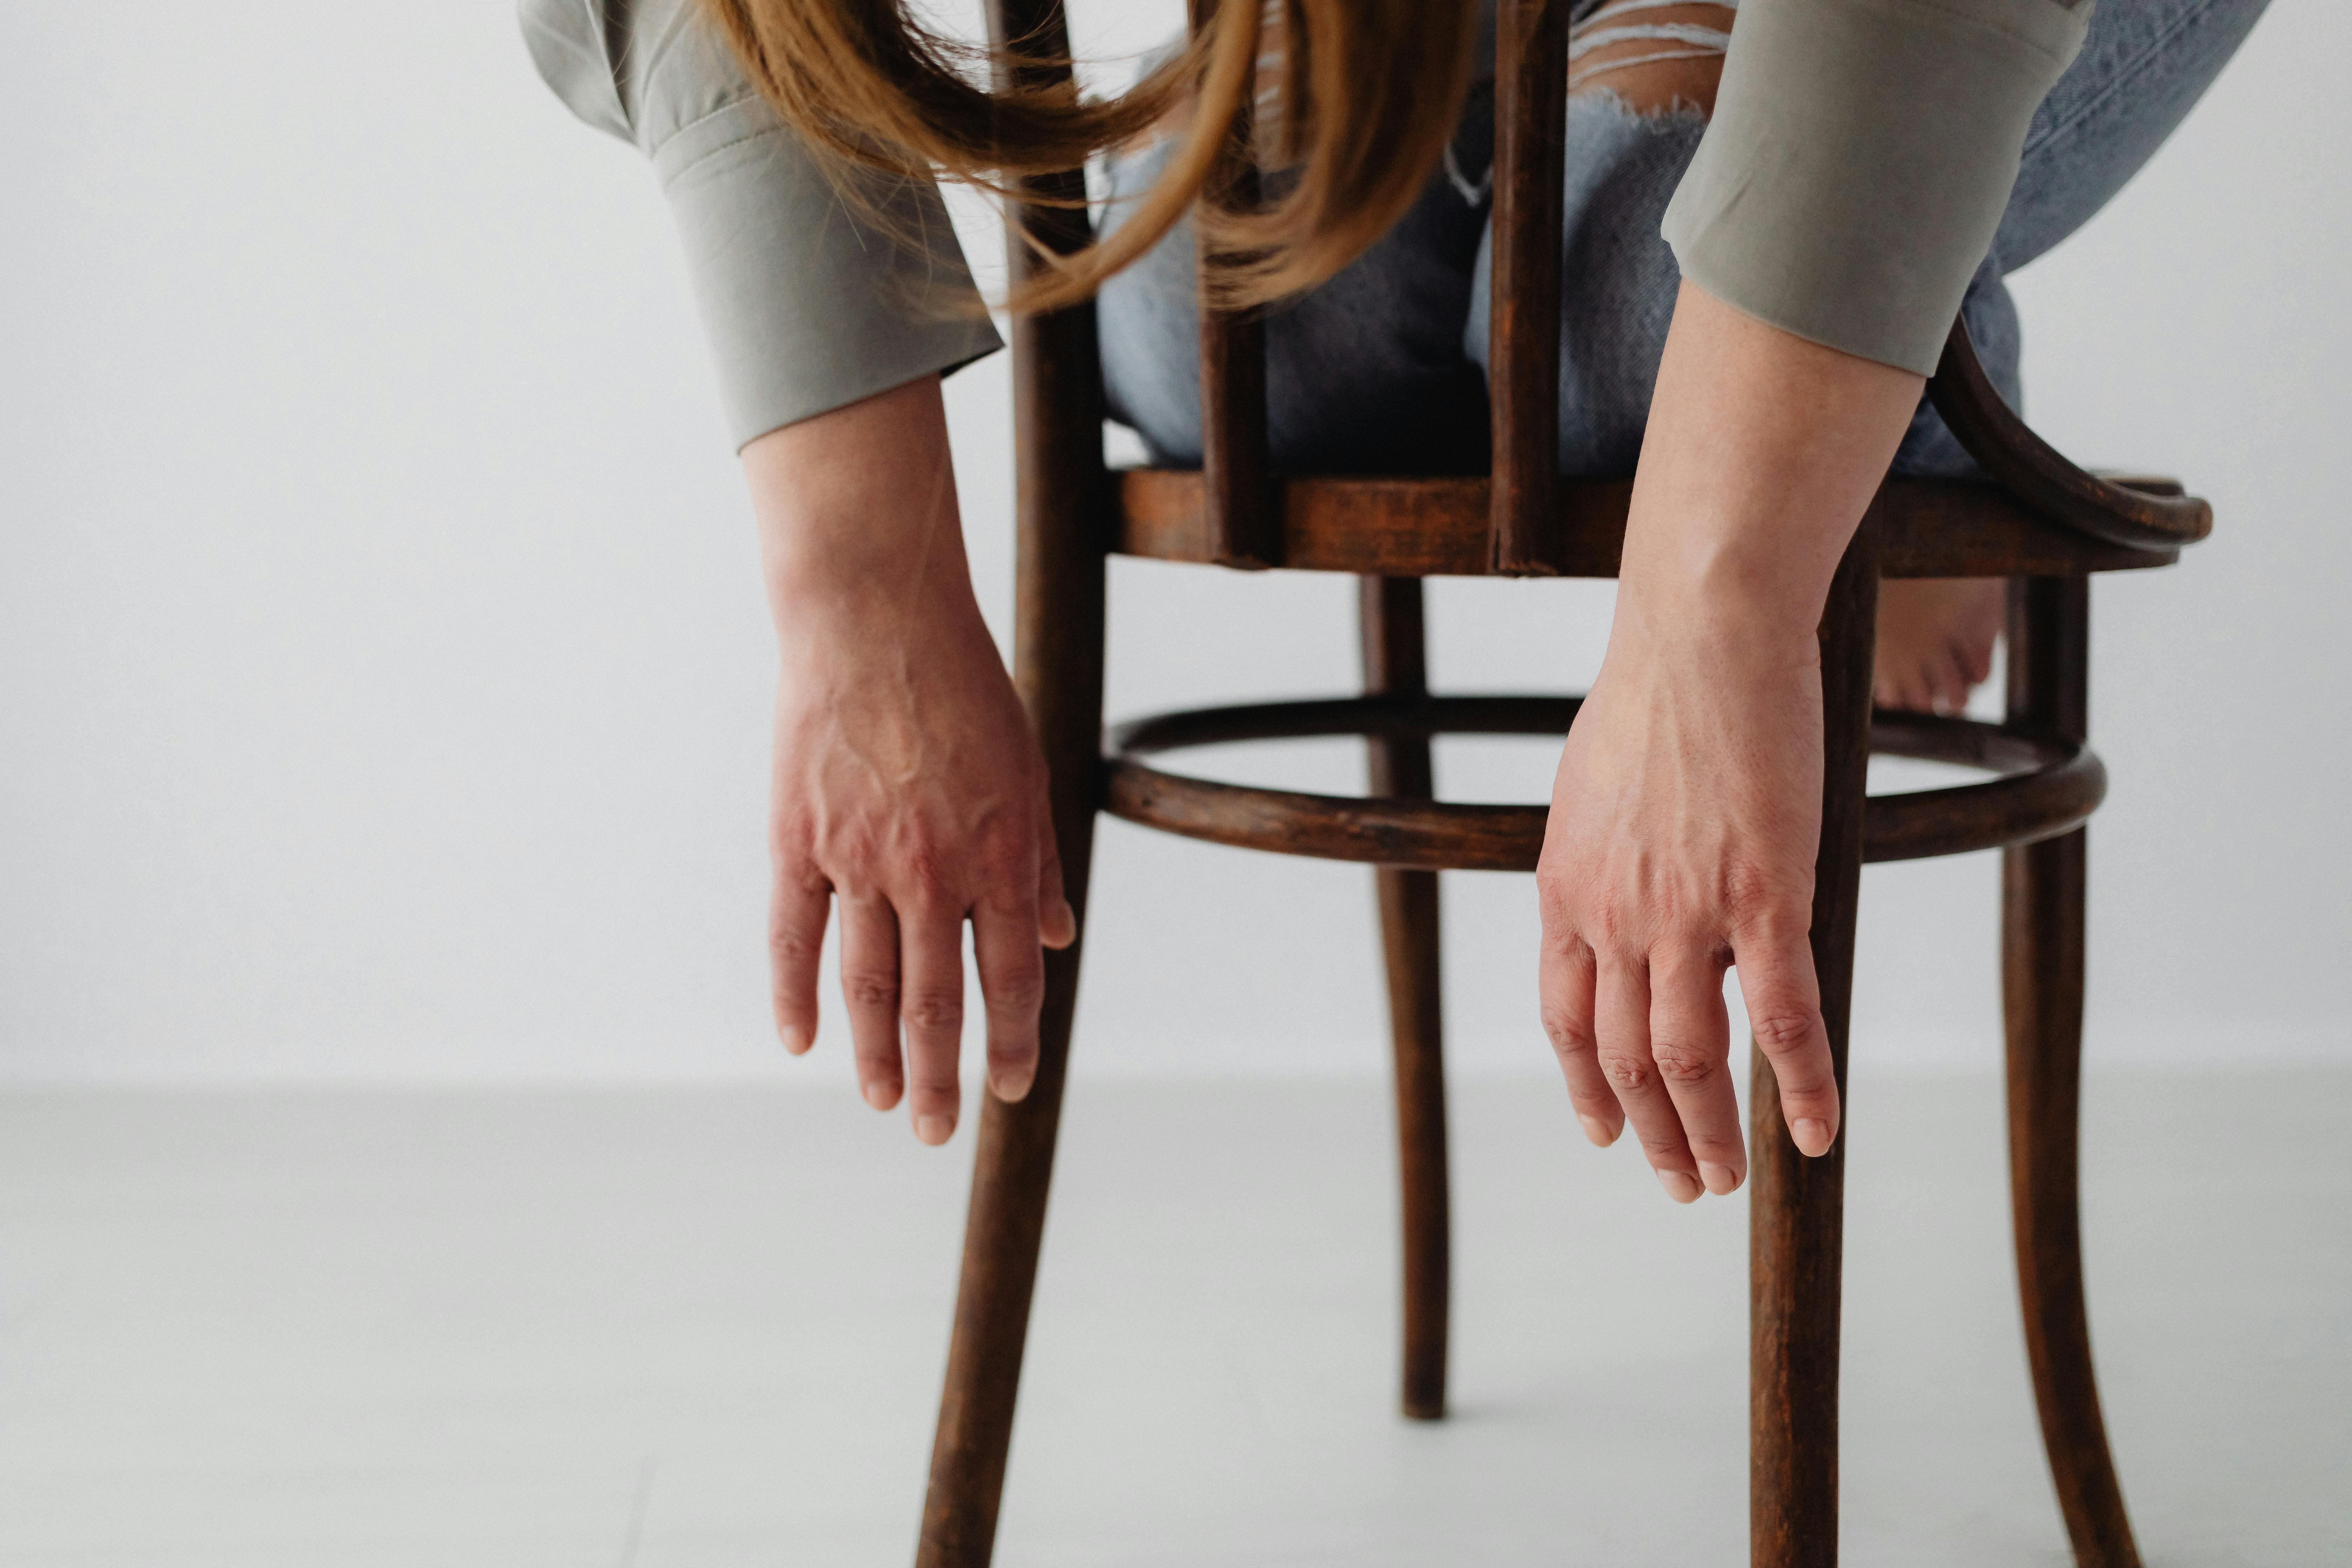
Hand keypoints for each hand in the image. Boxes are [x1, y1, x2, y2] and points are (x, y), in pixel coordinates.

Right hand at [744, 377, 1074, 1145]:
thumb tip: (1052, 939)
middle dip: (940, 1075)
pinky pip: (794, 936)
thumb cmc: (964, 690)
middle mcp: (931, 871)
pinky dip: (794, 994)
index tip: (1010, 1086)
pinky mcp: (799, 841)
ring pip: (866, 983)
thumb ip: (1038, 861)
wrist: (877, 619)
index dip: (1010, 1041)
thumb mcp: (1027, 771)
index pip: (1007, 979)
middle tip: (938, 1133)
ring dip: (874, 1052)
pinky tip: (799, 1041)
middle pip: (934, 1000)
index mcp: (998, 856)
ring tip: (882, 1101)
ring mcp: (859, 860)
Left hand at [1536, 606, 1839, 1200]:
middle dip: (1650, 1130)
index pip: (1567, 1017)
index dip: (1586, 1084)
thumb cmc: (1654, 693)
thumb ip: (1604, 856)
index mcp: (1569, 890)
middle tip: (1678, 1182)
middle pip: (1624, 1056)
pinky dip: (1803, 1086)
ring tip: (1723, 1181)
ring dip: (1707, 1130)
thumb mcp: (1593, 791)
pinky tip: (1818, 1132)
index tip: (1603, 1129)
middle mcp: (1615, 916)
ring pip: (1691, 1058)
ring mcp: (1687, 915)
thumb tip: (1626, 886)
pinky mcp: (1765, 899)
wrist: (1701, 635)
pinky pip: (1784, 1020)